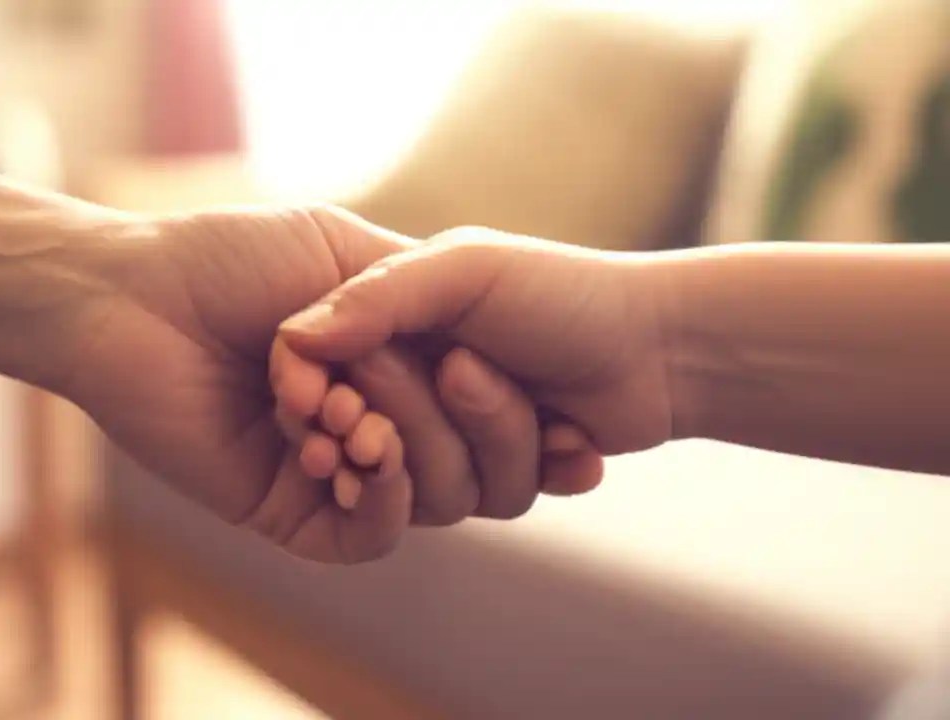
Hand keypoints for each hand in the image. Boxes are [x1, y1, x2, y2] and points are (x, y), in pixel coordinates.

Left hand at [59, 208, 555, 562]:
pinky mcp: (287, 510)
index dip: (504, 400)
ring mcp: (331, 467)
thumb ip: (422, 294)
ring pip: (419, 498)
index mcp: (387, 360)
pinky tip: (347, 455)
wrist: (136, 297)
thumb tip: (492, 336)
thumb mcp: (347, 254)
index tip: (515, 387)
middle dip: (430, 416)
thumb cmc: (232, 259)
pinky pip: (364, 537)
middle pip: (458, 455)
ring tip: (346, 412)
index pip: (477, 400)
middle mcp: (368, 417)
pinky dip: (378, 502)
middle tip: (370, 378)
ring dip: (398, 452)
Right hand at [277, 228, 671, 457]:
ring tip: (541, 398)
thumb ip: (378, 297)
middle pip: (377, 451)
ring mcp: (458, 434)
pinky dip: (537, 471)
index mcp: (387, 332)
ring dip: (497, 438)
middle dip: (430, 417)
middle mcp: (413, 387)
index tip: (353, 400)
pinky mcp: (503, 471)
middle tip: (470, 368)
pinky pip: (490, 502)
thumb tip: (293, 338)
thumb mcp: (464, 271)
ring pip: (439, 488)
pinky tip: (570, 439)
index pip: (322, 390)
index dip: (331, 404)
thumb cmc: (561, 293)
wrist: (664, 342)